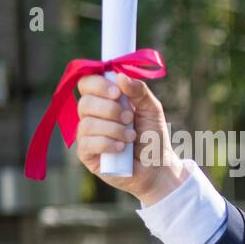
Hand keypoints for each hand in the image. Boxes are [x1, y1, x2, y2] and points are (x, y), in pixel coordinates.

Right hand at [73, 73, 183, 205]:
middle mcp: (91, 116)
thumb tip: (120, 76)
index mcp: (104, 101)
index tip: (118, 93)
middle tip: (129, 118)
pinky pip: (87, 143)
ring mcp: (87, 135)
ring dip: (113, 129)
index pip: (86, 84)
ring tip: (131, 137)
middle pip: (84, 103)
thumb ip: (139, 91)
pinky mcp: (87, 154)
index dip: (98, 85)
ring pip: (87, 124)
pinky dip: (107, 143)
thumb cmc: (153, 136)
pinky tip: (121, 148)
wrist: (159, 167)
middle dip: (110, 110)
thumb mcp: (152, 109)